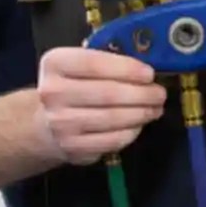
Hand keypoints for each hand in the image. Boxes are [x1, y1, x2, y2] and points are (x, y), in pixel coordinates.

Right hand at [35, 47, 166, 165]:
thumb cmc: (72, 85)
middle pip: (107, 93)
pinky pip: (111, 140)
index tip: (149, 73)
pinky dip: (131, 131)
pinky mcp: (73, 147)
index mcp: (55, 64)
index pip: (94, 63)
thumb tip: (145, 67)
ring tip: (155, 108)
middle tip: (159, 93)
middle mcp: (53, 93)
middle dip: (141, 93)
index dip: (126, 68)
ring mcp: (61, 123)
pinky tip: (139, 123)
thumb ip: (107, 59)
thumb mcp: (79, 63)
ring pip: (112, 118)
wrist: (46, 122)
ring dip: (141, 113)